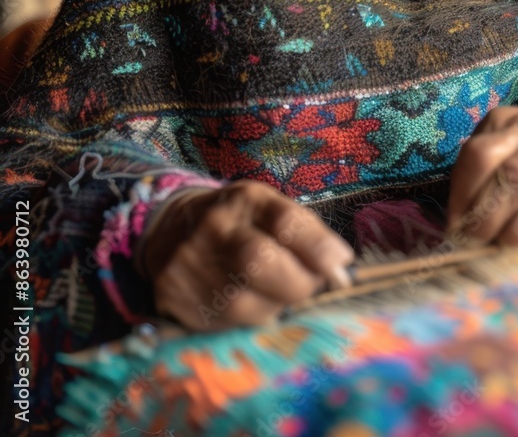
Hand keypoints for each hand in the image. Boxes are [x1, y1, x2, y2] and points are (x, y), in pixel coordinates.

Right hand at [140, 180, 354, 330]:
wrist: (170, 230)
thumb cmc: (241, 223)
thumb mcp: (271, 210)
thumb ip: (307, 235)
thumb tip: (341, 267)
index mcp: (247, 199)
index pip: (285, 222)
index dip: (317, 248)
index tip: (341, 265)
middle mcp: (215, 227)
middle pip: (260, 261)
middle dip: (297, 284)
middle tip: (310, 287)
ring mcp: (191, 264)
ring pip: (245, 303)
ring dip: (275, 306)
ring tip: (278, 293)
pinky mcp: (175, 297)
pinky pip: (224, 322)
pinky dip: (248, 318)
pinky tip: (251, 303)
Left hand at [447, 102, 517, 246]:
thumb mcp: (512, 142)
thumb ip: (486, 171)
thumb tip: (458, 220)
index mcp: (504, 121)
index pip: (475, 157)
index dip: (460, 197)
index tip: (454, 227)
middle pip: (502, 173)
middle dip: (483, 216)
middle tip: (474, 240)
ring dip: (508, 228)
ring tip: (498, 244)